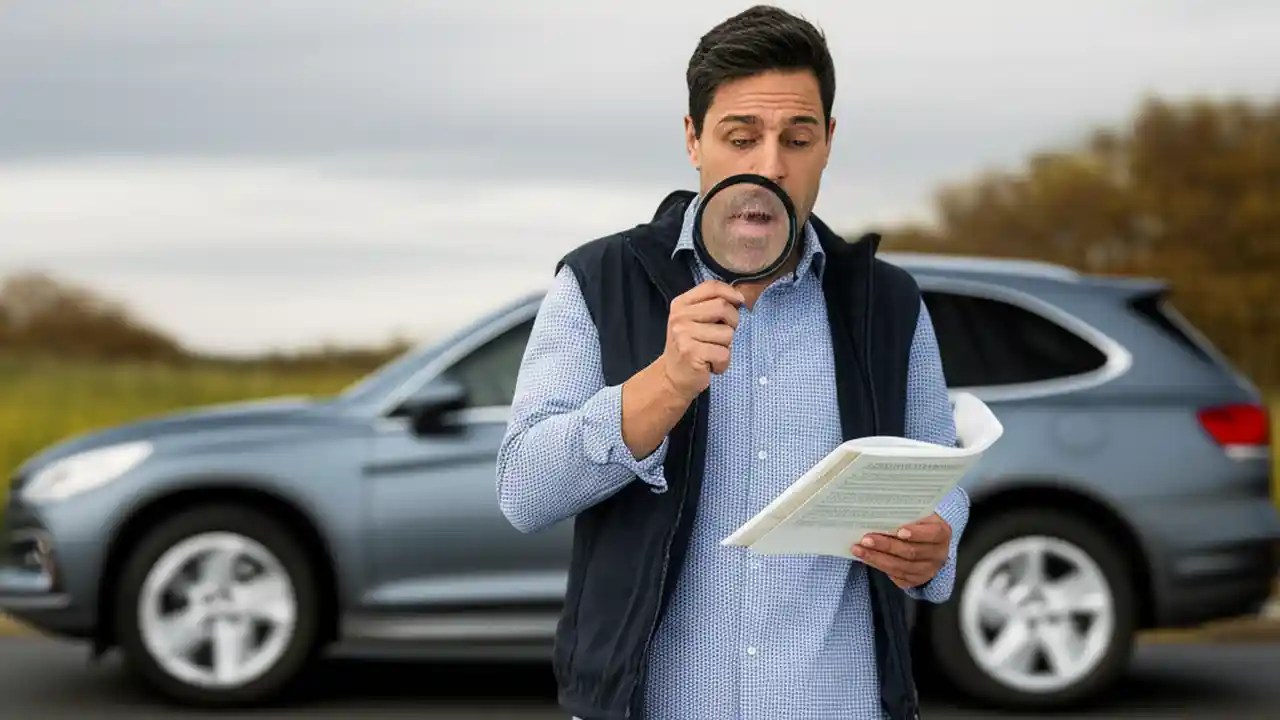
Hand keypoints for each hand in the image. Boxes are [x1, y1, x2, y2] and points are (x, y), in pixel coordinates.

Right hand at [659, 280, 743, 399]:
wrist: (672, 377)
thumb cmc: (690, 346)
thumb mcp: (694, 320)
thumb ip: (712, 305)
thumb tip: (741, 297)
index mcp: (681, 304)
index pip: (712, 287)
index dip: (731, 292)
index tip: (739, 302)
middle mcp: (680, 317)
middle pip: (722, 307)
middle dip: (732, 322)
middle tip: (722, 336)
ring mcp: (683, 334)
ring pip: (727, 333)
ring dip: (726, 346)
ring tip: (712, 352)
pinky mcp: (691, 353)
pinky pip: (724, 353)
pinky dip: (723, 363)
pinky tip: (711, 365)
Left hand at [851, 513, 951, 589]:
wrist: (929, 542)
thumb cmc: (920, 523)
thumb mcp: (919, 514)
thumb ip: (906, 514)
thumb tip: (880, 510)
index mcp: (941, 533)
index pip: (932, 534)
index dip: (916, 533)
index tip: (899, 531)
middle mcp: (938, 554)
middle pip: (911, 552)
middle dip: (886, 546)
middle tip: (866, 539)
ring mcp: (928, 569)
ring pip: (901, 567)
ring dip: (877, 558)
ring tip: (859, 550)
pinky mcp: (917, 580)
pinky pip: (897, 577)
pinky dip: (880, 567)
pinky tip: (867, 558)